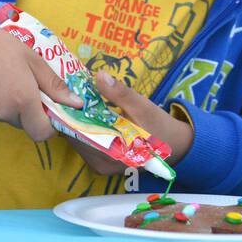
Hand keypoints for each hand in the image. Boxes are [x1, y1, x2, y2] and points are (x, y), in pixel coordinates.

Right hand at [0, 25, 83, 140]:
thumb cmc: (1, 47)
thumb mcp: (33, 61)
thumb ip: (55, 86)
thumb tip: (77, 104)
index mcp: (23, 100)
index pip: (42, 133)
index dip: (48, 126)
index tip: (48, 110)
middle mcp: (4, 112)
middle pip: (25, 125)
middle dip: (30, 112)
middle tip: (26, 87)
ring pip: (8, 118)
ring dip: (12, 107)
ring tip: (6, 82)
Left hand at [72, 70, 194, 176]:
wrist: (174, 146)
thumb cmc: (158, 125)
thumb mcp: (142, 106)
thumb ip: (120, 93)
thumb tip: (99, 75)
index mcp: (111, 154)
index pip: (77, 134)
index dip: (69, 114)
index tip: (67, 96)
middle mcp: (101, 164)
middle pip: (74, 138)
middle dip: (72, 116)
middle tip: (69, 96)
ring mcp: (99, 166)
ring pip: (77, 141)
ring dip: (76, 122)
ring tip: (76, 103)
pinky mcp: (99, 164)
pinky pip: (84, 145)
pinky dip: (83, 130)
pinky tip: (85, 115)